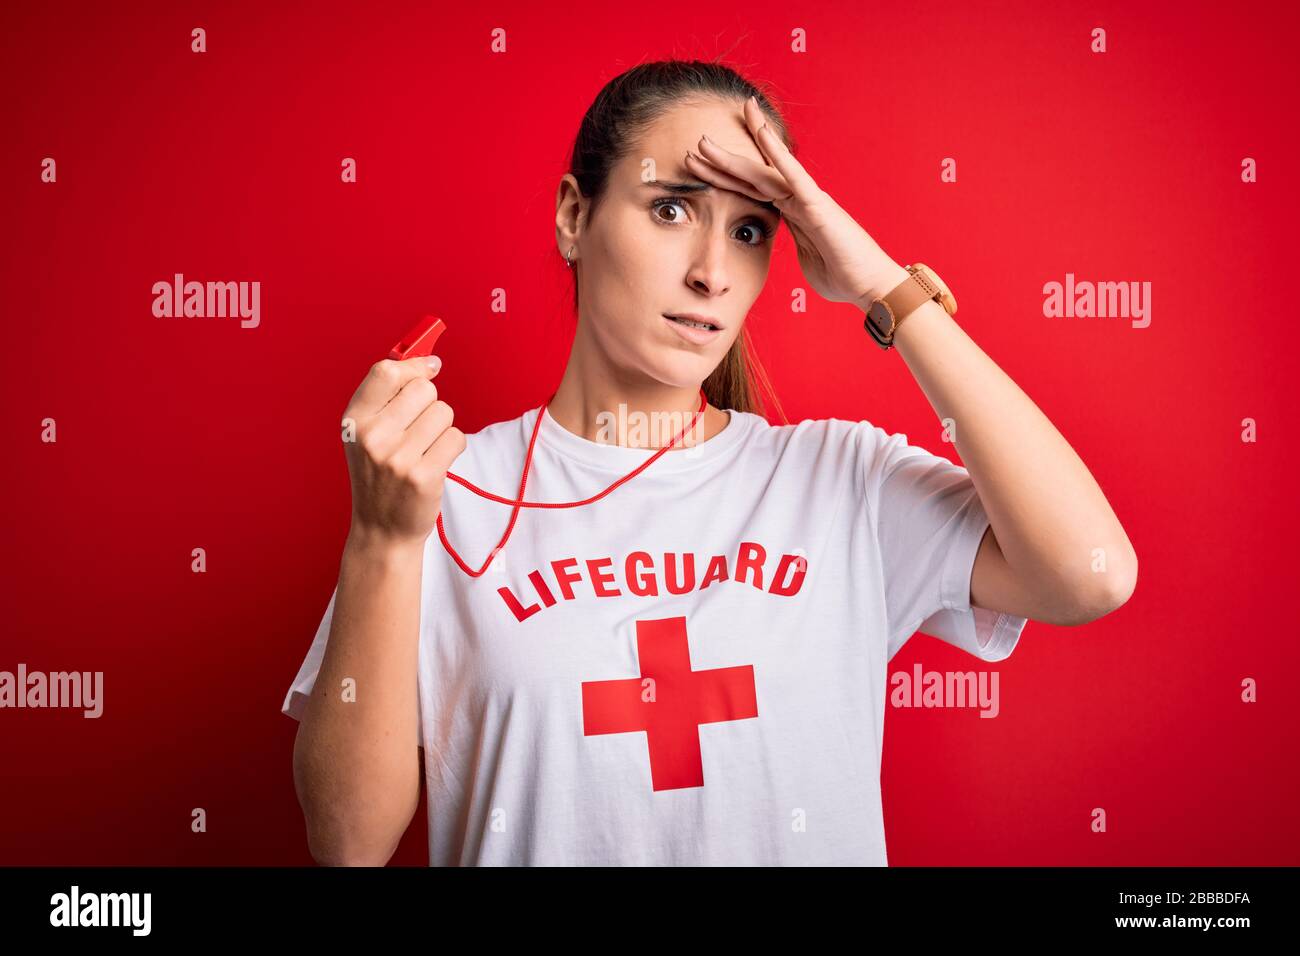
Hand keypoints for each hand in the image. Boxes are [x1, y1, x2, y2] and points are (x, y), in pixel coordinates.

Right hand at [340, 355, 466, 549]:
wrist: (381, 529)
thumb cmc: (380, 475)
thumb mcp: (367, 434)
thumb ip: (389, 396)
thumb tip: (429, 361)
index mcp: (355, 420)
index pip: (387, 371)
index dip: (414, 366)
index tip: (429, 368)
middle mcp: (372, 437)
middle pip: (424, 389)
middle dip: (430, 404)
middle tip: (417, 430)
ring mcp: (397, 458)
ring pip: (444, 413)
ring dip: (441, 428)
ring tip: (423, 450)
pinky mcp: (423, 476)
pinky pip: (456, 438)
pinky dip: (451, 448)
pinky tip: (434, 463)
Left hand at [686, 96, 909, 307]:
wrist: (870, 286)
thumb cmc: (842, 276)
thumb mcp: (806, 259)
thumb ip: (794, 246)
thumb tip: (788, 247)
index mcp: (792, 213)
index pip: (752, 190)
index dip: (726, 178)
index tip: (701, 167)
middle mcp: (798, 199)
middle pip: (751, 176)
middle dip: (722, 162)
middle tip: (696, 144)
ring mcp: (807, 199)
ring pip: (764, 171)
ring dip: (735, 154)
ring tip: (707, 138)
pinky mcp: (818, 205)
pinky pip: (793, 175)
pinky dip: (777, 153)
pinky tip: (760, 133)